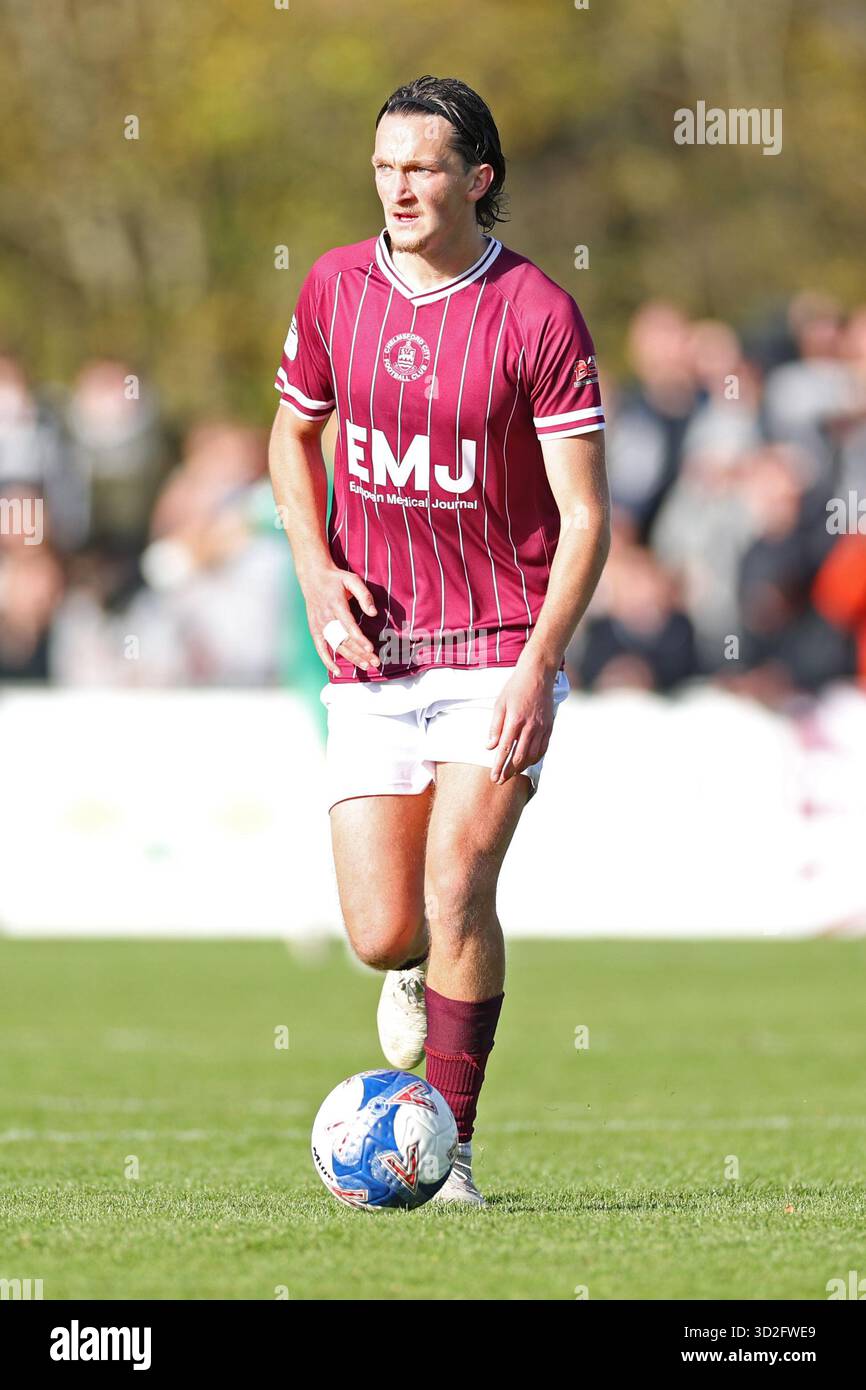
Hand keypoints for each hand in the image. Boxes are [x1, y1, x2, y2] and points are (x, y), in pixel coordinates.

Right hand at [304, 566, 379, 675]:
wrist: (313, 577)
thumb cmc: (336, 579)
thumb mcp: (352, 580)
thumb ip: (364, 595)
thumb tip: (373, 613)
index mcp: (336, 604)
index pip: (348, 625)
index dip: (359, 639)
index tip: (370, 649)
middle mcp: (326, 617)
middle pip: (344, 639)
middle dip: (360, 653)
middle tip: (375, 663)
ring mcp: (319, 625)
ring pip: (336, 645)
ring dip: (350, 658)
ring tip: (366, 666)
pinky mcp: (314, 629)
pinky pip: (320, 648)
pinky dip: (327, 661)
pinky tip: (337, 672)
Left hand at [486, 655, 556, 783]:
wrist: (538, 674)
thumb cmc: (515, 687)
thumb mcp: (499, 703)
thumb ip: (495, 726)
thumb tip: (490, 747)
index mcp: (515, 720)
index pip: (505, 749)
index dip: (499, 766)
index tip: (494, 777)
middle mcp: (530, 726)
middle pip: (519, 756)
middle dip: (509, 771)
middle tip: (500, 780)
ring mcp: (542, 727)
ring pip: (533, 755)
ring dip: (522, 767)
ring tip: (512, 773)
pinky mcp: (549, 726)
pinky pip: (543, 748)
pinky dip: (535, 758)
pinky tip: (528, 762)